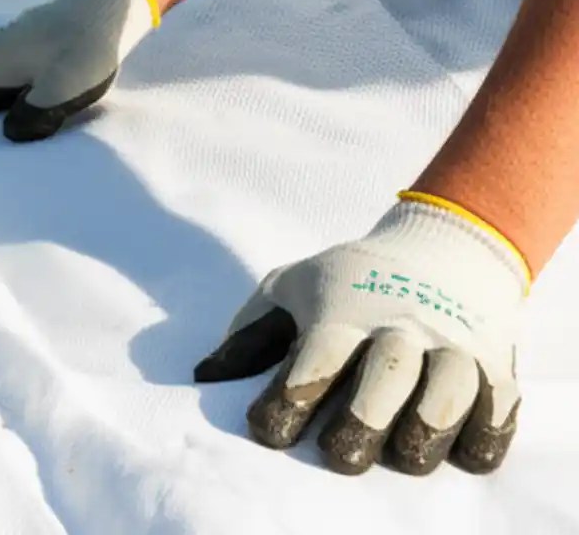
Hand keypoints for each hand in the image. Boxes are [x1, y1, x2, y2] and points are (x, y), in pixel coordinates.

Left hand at [195, 193, 528, 475]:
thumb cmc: (349, 282)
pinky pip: (499, 408)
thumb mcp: (290, 289)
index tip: (267, 429)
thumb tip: (203, 376)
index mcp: (343, 311)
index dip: (289, 400)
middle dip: (363, 423)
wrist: (442, 247)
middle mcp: (400, 326)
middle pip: (387, 376)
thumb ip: (249, 335)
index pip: (315, 358)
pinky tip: (459, 448)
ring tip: (403, 452)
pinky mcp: (495, 365)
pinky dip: (484, 433)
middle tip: (340, 455)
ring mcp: (452, 345)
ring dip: (427, 429)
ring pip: (450, 393)